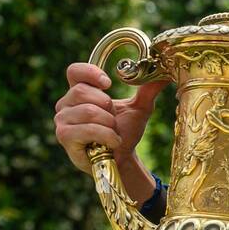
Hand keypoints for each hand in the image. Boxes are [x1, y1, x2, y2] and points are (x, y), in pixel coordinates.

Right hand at [54, 62, 167, 199]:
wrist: (122, 159)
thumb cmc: (125, 131)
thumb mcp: (140, 108)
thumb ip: (149, 89)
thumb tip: (166, 70)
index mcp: (80, 92)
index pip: (75, 71)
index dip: (90, 73)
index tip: (109, 83)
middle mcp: (66, 104)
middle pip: (83, 91)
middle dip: (107, 105)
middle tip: (114, 118)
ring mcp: (62, 120)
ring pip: (89, 111)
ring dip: (109, 124)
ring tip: (113, 132)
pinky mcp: (65, 136)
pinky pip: (89, 129)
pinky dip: (107, 136)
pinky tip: (113, 142)